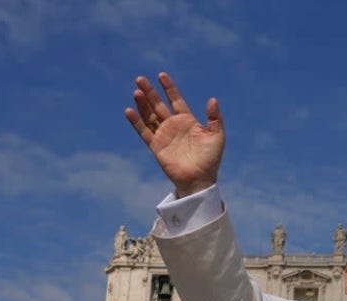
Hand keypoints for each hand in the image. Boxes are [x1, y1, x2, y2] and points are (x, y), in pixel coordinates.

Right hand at [126, 72, 224, 197]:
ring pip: (149, 115)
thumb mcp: (216, 136)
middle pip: (158, 105)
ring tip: (136, 91)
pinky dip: (136, 122)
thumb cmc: (210, 159)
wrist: (199, 179)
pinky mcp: (156, 146)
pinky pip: (144, 132)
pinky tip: (129, 111)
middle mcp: (173, 126)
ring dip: (142, 104)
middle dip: (150, 92)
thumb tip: (213, 99)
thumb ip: (215, 118)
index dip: (169, 88)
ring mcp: (163, 135)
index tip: (161, 75)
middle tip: (140, 79)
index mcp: (187, 121)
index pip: (176, 100)